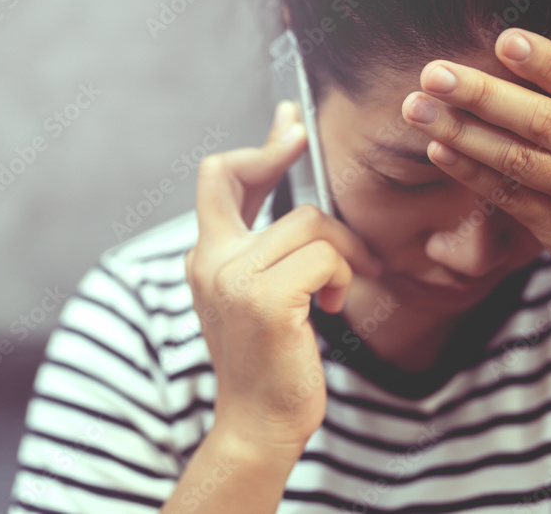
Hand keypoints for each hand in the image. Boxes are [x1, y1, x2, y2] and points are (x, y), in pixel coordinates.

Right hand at [185, 101, 381, 451]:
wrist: (258, 424)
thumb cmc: (270, 360)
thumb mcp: (260, 296)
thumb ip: (268, 249)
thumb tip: (300, 207)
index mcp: (206, 256)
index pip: (218, 179)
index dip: (257, 148)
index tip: (289, 127)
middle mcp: (210, 259)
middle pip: (256, 179)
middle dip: (289, 166)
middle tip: (313, 164)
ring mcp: (233, 277)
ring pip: (311, 223)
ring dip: (343, 252)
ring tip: (342, 289)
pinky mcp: (266, 298)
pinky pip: (325, 255)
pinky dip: (343, 277)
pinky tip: (336, 308)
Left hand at [400, 28, 550, 327]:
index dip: (550, 62)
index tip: (504, 39)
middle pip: (544, 122)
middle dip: (483, 94)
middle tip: (433, 72)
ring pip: (519, 161)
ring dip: (463, 132)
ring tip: (417, 108)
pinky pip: (510, 198)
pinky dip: (473, 173)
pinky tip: (439, 150)